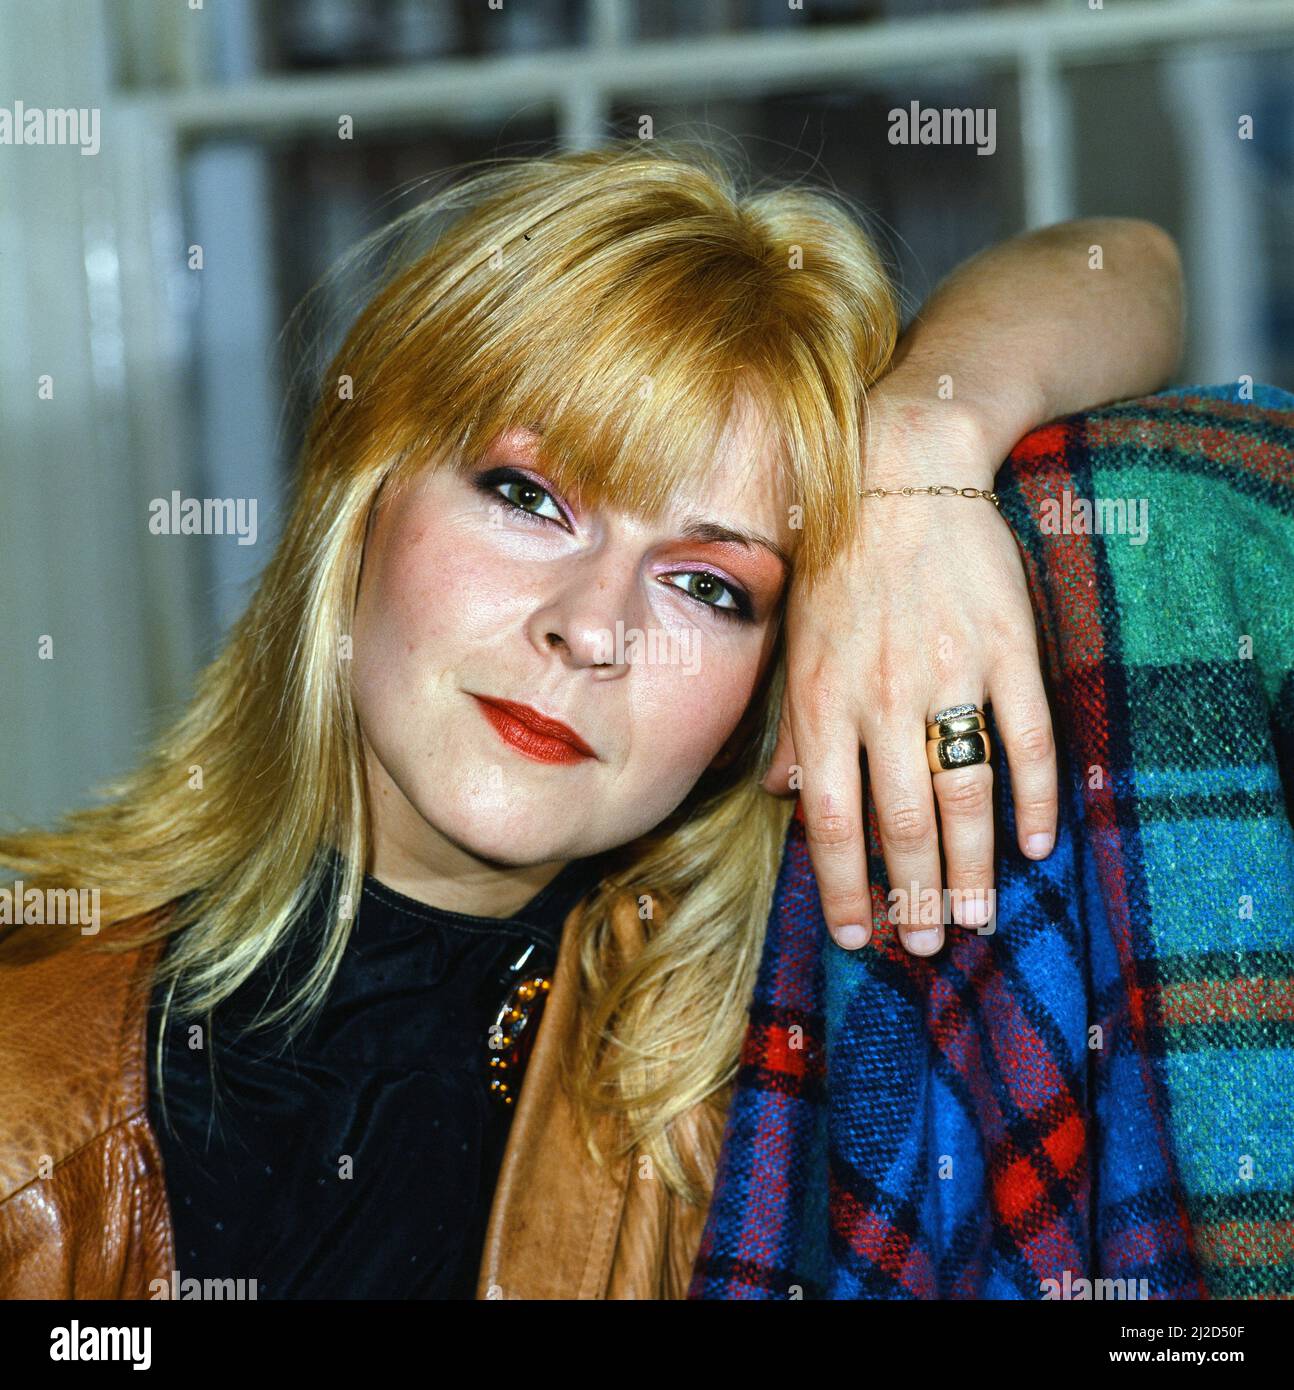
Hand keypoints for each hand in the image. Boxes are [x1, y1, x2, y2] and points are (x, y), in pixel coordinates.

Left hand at [764, 382, 1057, 955]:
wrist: (901, 471)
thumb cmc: (836, 561)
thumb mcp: (794, 640)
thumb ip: (791, 723)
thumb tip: (780, 795)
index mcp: (823, 699)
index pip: (831, 819)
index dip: (843, 887)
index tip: (857, 935)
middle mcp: (883, 696)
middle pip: (903, 822)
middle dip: (915, 895)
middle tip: (928, 945)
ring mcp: (949, 672)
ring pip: (964, 792)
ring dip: (973, 866)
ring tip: (977, 916)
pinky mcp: (1007, 647)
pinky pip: (1026, 736)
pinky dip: (1034, 795)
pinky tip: (1035, 844)